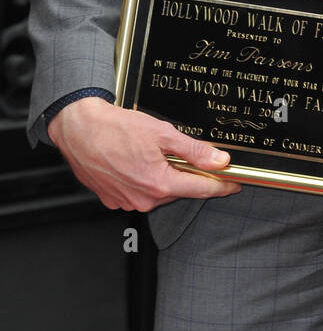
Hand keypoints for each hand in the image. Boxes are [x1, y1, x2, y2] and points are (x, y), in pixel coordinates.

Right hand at [47, 97, 241, 211]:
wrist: (79, 129)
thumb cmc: (115, 128)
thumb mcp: (162, 133)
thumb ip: (194, 150)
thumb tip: (219, 161)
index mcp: (159, 184)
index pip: (201, 189)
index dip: (222, 185)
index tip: (235, 183)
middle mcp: (143, 199)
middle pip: (179, 189)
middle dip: (186, 173)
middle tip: (181, 152)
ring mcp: (127, 202)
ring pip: (158, 191)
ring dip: (162, 176)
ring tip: (148, 152)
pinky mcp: (113, 200)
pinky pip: (137, 192)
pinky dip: (142, 179)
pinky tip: (134, 161)